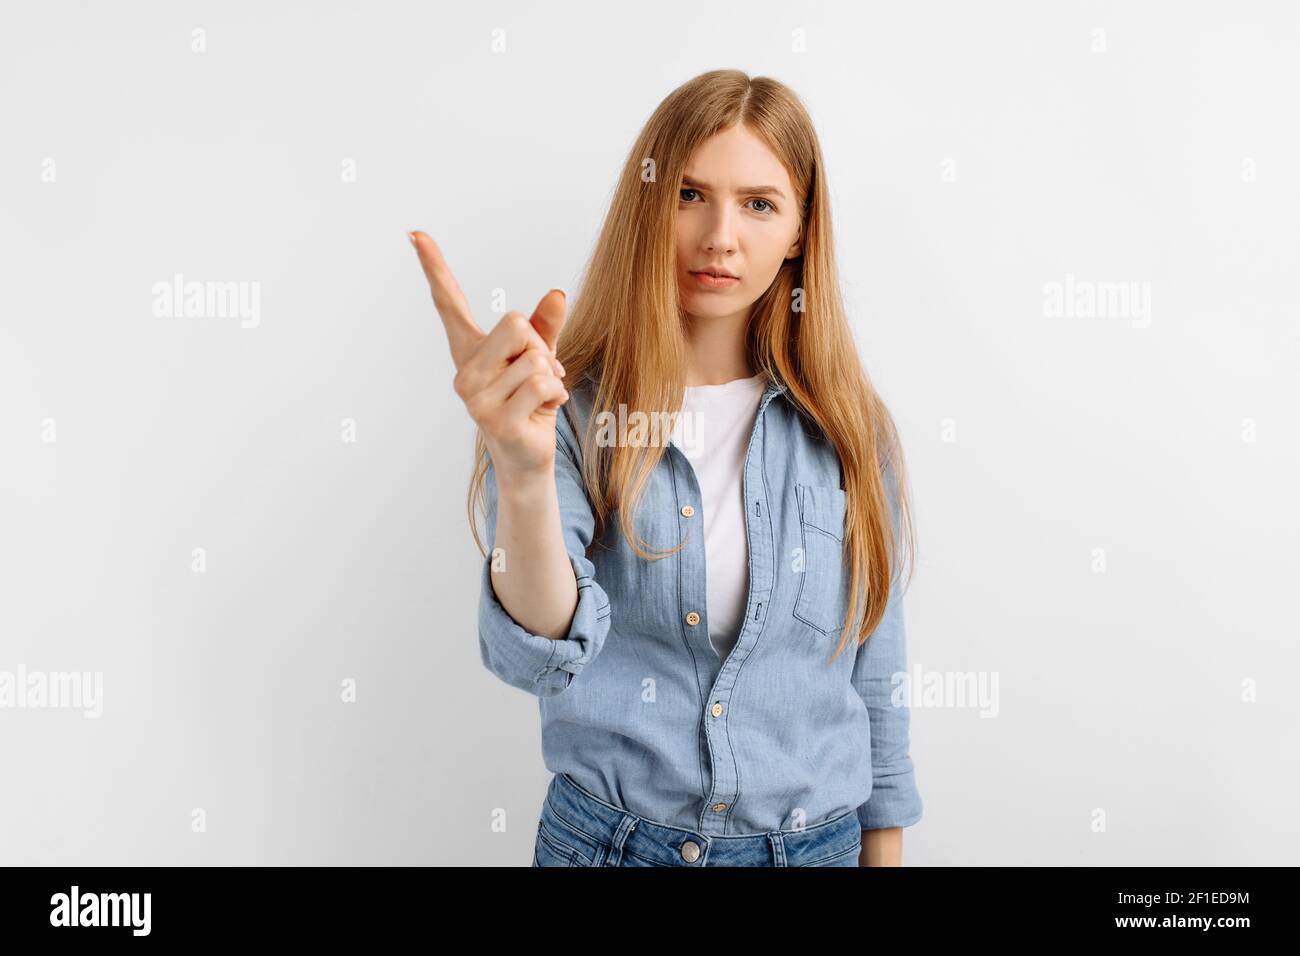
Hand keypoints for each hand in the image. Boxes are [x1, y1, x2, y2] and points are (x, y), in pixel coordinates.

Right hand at [410, 229, 569, 478]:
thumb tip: (557, 292)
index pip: (449, 303)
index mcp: (469, 352)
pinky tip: (543, 409)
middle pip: (515, 324)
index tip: (415, 233)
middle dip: (540, 345)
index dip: (434, 267)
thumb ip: (546, 326)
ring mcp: (476, 398)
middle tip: (539, 372)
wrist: (528, 457)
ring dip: (552, 375)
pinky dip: (555, 392)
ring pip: (534, 356)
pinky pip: (541, 382)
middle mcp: (464, 372)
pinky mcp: (496, 419)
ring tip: (539, 396)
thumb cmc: (531, 403)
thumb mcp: (541, 358)